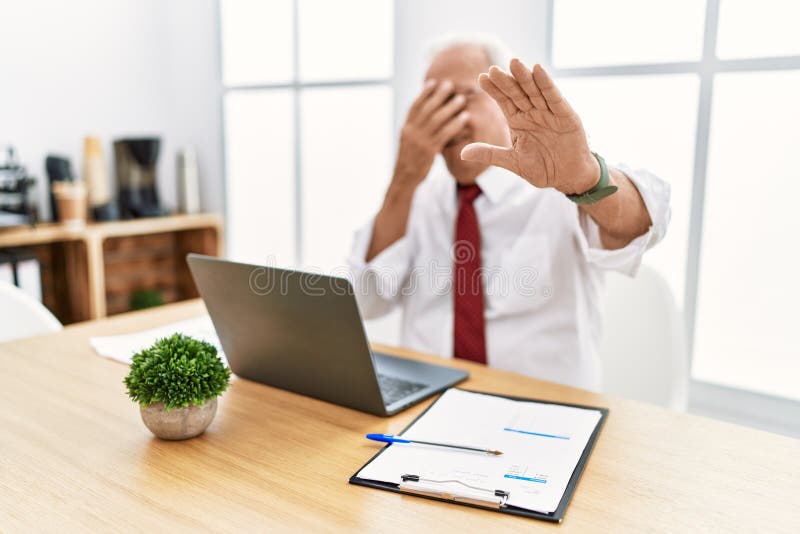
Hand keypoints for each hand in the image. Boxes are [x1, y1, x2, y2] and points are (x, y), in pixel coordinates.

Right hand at [392, 79, 469, 187]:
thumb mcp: (408, 141)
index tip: (433, 82)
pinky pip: (445, 133)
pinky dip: (455, 124)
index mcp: (406, 127)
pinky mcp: (429, 150)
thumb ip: (416, 128)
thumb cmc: (410, 159)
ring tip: (461, 99)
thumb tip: (426, 115)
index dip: (424, 93)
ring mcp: (420, 140)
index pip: (415, 106)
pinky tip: (465, 117)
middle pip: (427, 108)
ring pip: (437, 119)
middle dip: (439, 95)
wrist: (404, 178)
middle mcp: (411, 131)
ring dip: (450, 107)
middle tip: (450, 85)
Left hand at [460, 60, 598, 194]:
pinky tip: (538, 70)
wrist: (567, 177)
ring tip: (514, 63)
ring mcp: (549, 112)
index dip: (494, 90)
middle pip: (517, 93)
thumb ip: (490, 154)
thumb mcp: (512, 162)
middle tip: (493, 69)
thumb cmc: (542, 168)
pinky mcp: (566, 115)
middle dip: (506, 81)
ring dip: (525, 77)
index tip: (481, 78)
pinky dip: (547, 84)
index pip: (504, 101)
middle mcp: (532, 112)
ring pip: (534, 91)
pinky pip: (554, 97)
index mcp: (518, 121)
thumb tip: (462, 153)